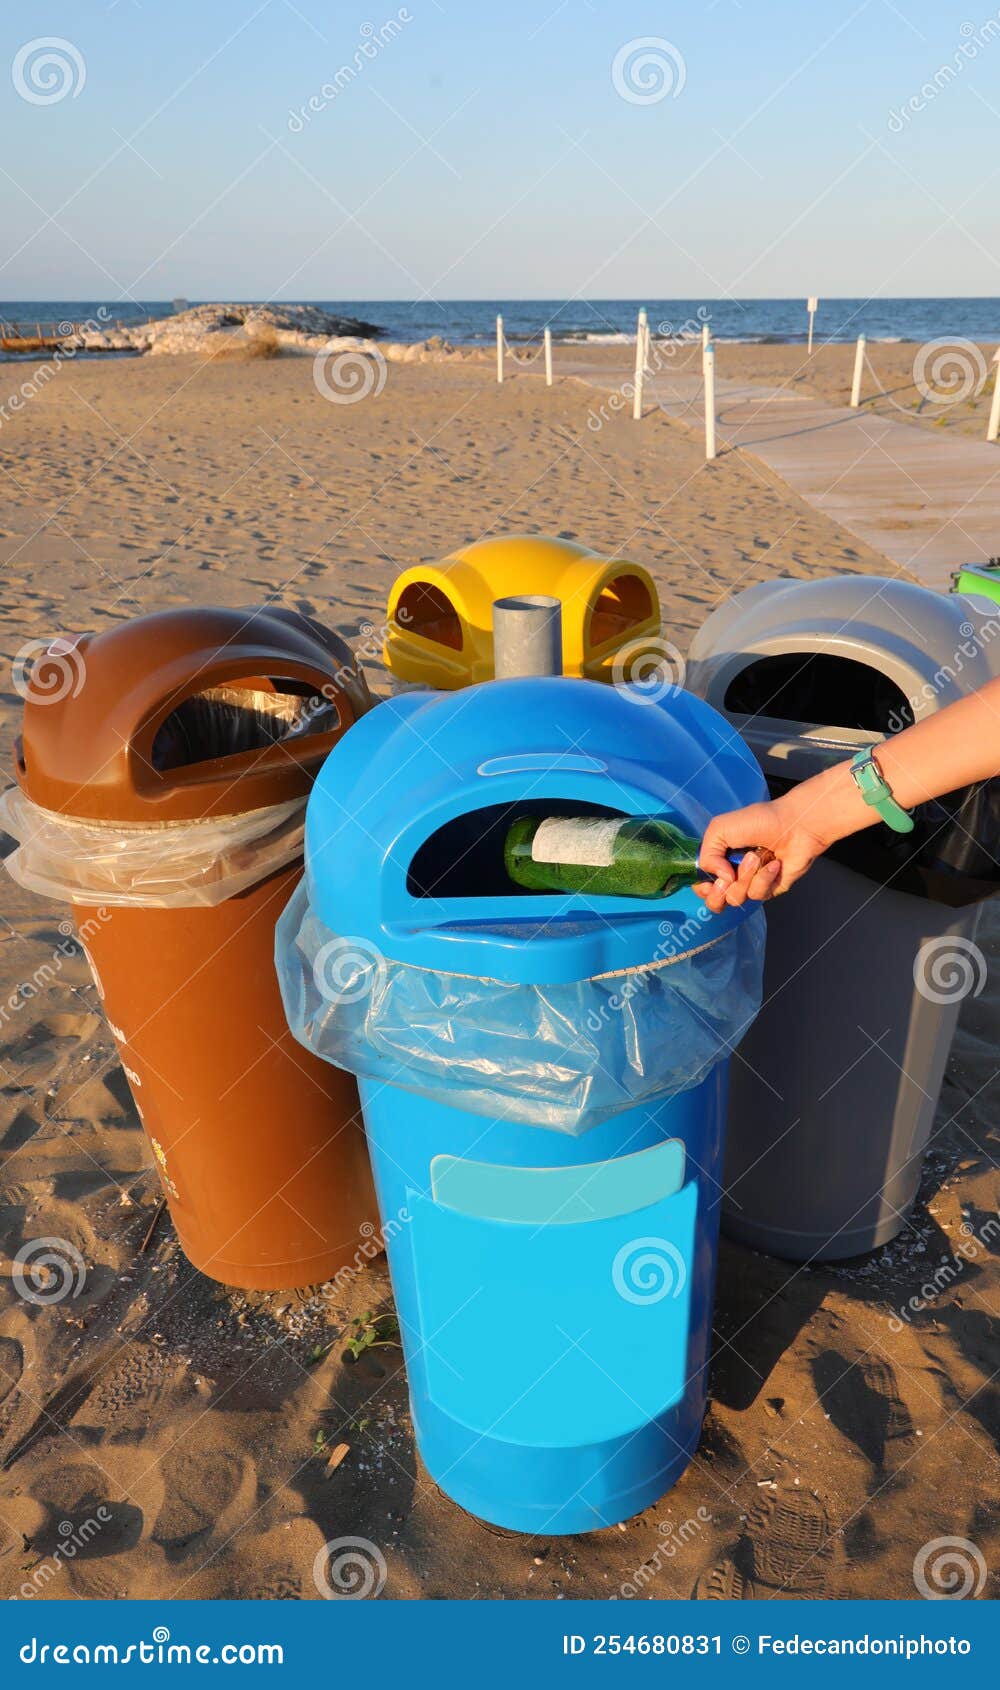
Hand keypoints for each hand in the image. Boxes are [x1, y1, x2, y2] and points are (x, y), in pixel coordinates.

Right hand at [693, 791, 832, 912]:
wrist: (795, 824)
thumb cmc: (759, 821)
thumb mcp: (720, 829)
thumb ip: (707, 855)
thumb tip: (720, 879)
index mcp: (719, 859)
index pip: (702, 884)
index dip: (702, 888)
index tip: (708, 882)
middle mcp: (733, 874)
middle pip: (715, 901)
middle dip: (718, 893)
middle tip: (728, 877)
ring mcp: (751, 883)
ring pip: (736, 898)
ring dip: (744, 877)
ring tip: (756, 857)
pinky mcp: (769, 889)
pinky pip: (758, 895)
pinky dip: (764, 878)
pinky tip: (773, 863)